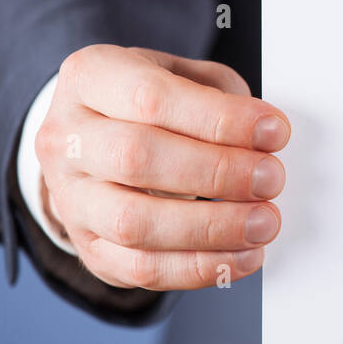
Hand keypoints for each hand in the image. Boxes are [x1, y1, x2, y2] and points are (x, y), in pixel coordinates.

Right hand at [34, 45, 290, 289]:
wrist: (96, 142)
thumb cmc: (151, 103)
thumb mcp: (183, 74)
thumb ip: (221, 96)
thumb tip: (264, 139)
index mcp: (90, 78)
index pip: (151, 97)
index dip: (220, 118)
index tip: (275, 132)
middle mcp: (67, 139)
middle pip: (137, 158)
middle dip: (218, 172)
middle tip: (271, 179)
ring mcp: (70, 199)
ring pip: (134, 222)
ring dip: (212, 228)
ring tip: (263, 223)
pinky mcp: (88, 248)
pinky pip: (141, 269)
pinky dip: (200, 268)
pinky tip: (243, 256)